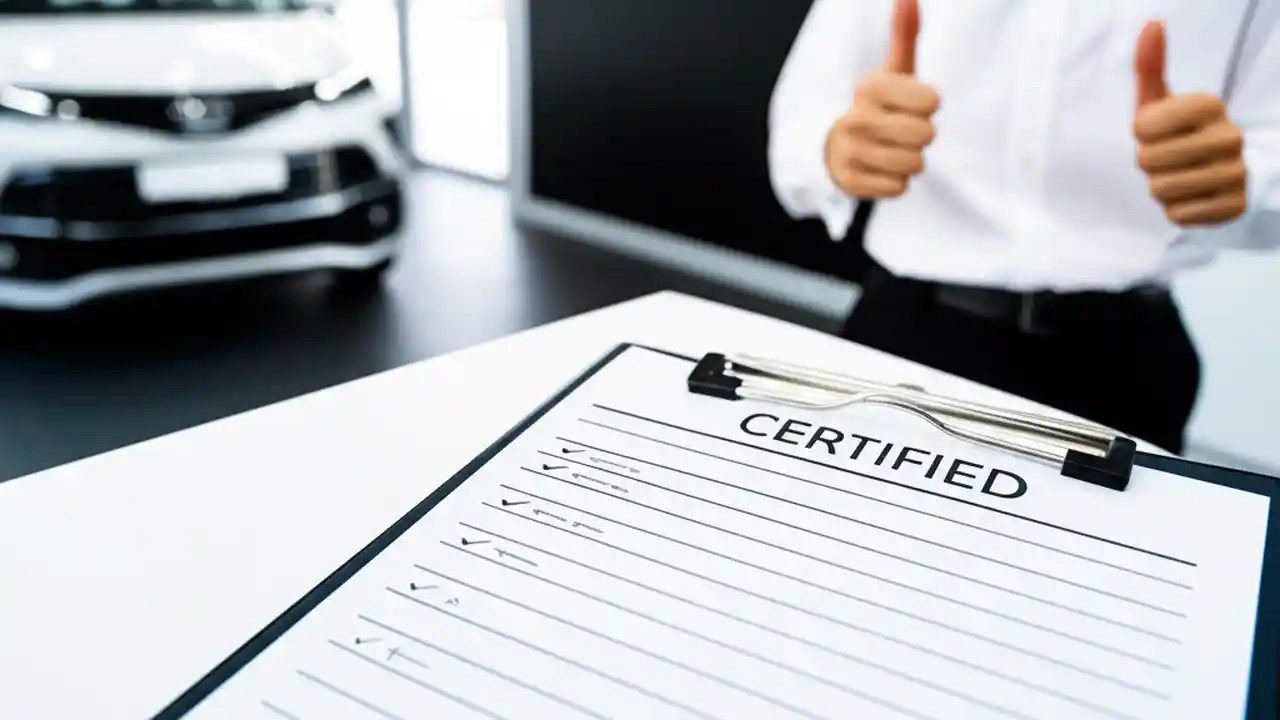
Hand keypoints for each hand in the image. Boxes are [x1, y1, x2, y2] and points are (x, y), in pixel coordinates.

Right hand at [826, 0, 938, 198]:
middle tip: (901, 130)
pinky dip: (895, 181)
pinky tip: (880, 168)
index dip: (927, 107)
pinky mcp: (849, 182)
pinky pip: (898, 188)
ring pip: (913, 164)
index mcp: (870, 86)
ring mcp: (850, 151)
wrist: (835, 146)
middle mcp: (856, 117)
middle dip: (920, 136)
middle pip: (925, 136)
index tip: (910, 104)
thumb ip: (904, 34)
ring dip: (909, 160)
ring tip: (891, 149)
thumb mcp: (892, 71)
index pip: (931, 103)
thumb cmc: (879, 105)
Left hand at [1134, 21, 1246, 225]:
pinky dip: (1177, 210)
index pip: (1141, 127)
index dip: (1139, 134)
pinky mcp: (1235, 206)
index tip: (1156, 131)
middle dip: (1147, 163)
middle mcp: (1229, 136)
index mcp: (1209, 105)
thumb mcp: (1159, 100)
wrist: (1215, 171)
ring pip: (1161, 190)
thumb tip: (1151, 24)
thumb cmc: (1176, 131)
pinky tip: (1192, 196)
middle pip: (1147, 162)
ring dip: (1160, 187)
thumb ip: (1150, 65)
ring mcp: (1236, 172)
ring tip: (1178, 175)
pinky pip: (1178, 215)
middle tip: (1167, 157)